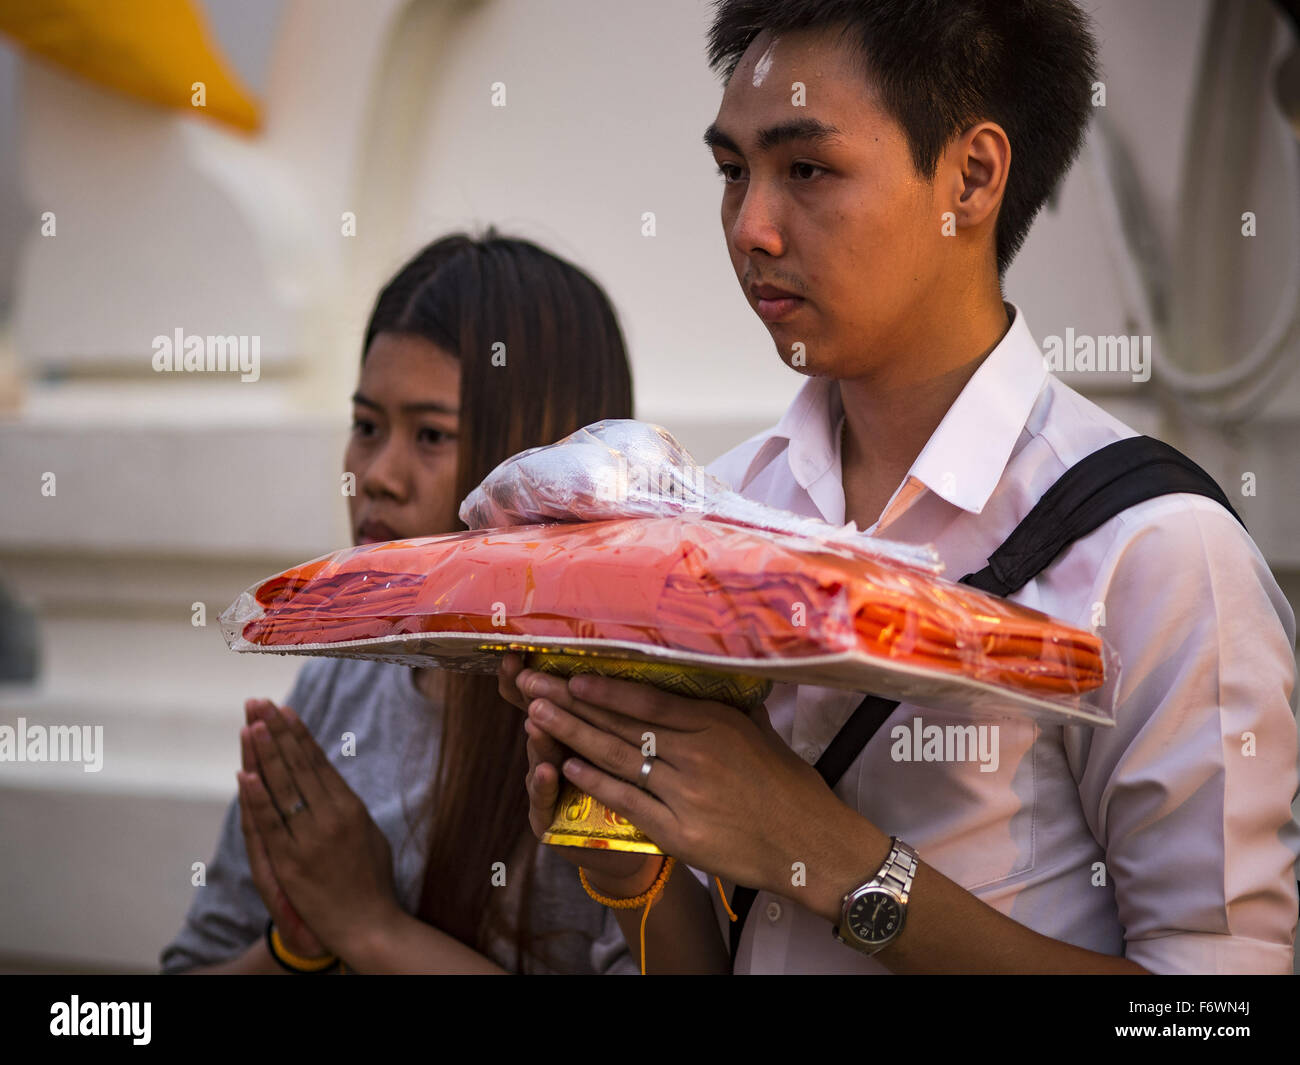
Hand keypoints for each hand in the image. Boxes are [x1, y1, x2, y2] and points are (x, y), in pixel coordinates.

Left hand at [236, 699, 401, 960]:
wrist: (368, 924)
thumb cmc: (372, 879)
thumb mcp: (369, 833)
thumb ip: (348, 807)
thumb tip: (330, 780)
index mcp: (350, 807)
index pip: (318, 761)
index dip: (298, 734)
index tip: (284, 710)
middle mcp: (330, 817)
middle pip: (297, 766)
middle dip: (276, 732)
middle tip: (260, 703)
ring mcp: (309, 839)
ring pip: (282, 788)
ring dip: (264, 754)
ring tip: (250, 724)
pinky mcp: (290, 862)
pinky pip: (270, 824)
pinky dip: (256, 798)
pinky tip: (244, 774)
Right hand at [502, 655, 662, 895]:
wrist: (628, 846)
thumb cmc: (630, 787)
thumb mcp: (628, 742)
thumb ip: (622, 708)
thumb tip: (629, 659)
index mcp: (575, 729)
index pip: (551, 697)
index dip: (535, 676)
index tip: (523, 653)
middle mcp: (555, 753)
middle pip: (540, 721)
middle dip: (531, 697)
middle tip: (523, 675)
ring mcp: (547, 786)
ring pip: (542, 758)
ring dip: (540, 740)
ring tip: (535, 722)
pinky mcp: (546, 820)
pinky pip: (544, 801)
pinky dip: (545, 786)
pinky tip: (547, 771)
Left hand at [515, 666, 848, 896]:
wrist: (811, 846)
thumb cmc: (790, 788)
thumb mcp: (761, 734)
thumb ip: (726, 709)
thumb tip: (707, 677)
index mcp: (717, 724)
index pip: (649, 701)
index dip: (606, 688)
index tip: (571, 674)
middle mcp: (697, 754)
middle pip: (622, 725)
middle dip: (572, 704)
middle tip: (533, 687)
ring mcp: (686, 794)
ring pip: (617, 758)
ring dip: (572, 737)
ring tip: (536, 719)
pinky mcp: (679, 831)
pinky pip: (628, 801)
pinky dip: (596, 784)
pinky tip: (568, 767)